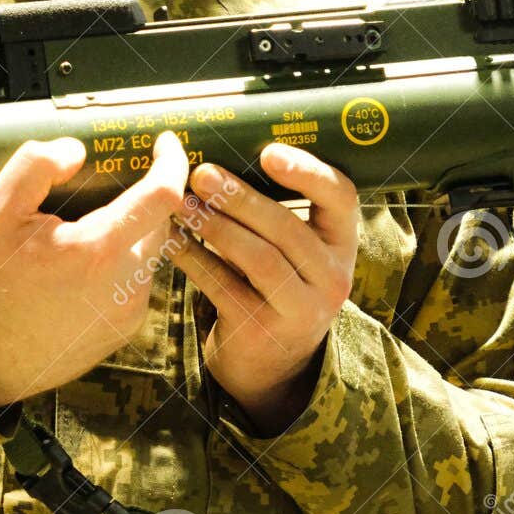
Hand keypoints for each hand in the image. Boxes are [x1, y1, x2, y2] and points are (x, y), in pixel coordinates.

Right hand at [0, 131, 188, 410]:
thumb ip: (35, 166)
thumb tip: (76, 150)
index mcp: (100, 250)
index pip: (163, 196)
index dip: (172, 162)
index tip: (165, 142)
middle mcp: (127, 283)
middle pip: (159, 224)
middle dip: (145, 197)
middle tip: (113, 183)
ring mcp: (130, 311)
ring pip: (148, 254)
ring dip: (130, 233)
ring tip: (85, 229)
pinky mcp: (125, 329)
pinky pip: (136, 283)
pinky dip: (120, 265)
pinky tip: (81, 270)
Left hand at [169, 143, 358, 435]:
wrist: (271, 363)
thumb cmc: (275, 285)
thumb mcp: (295, 251)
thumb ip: (277, 209)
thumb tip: (222, 149)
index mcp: (343, 244)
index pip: (340, 196)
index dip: (307, 171)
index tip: (267, 152)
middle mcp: (332, 278)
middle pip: (287, 228)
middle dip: (239, 197)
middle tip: (201, 173)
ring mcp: (300, 310)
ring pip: (257, 258)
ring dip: (214, 226)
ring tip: (181, 203)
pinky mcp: (262, 332)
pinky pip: (223, 287)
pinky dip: (194, 259)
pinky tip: (171, 240)